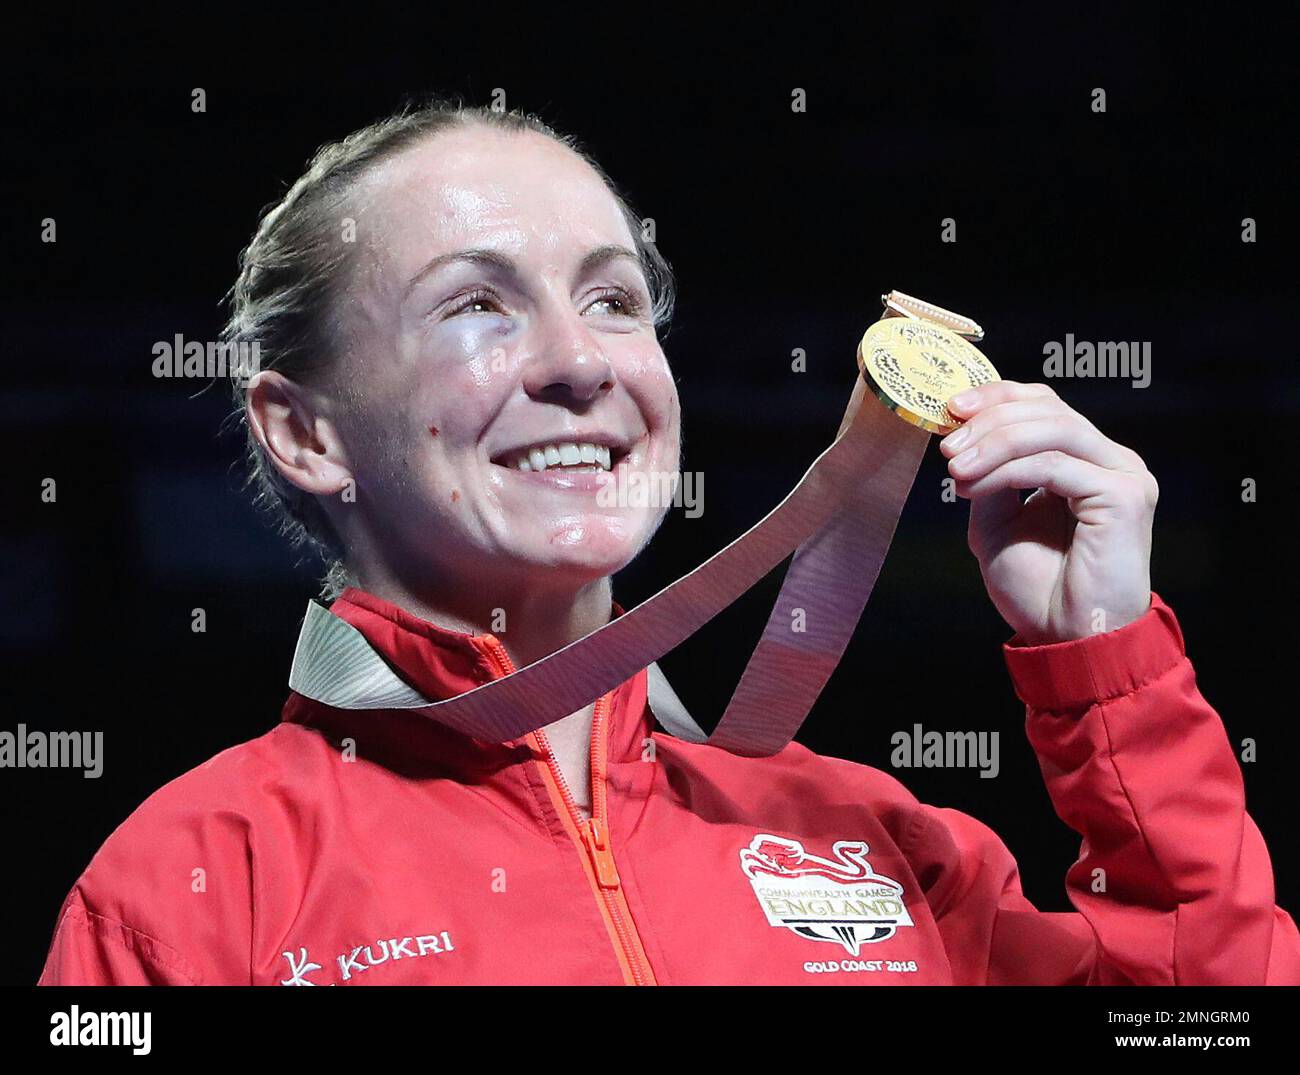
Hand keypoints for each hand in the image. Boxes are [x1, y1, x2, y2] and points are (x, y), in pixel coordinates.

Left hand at [938, 380, 1156, 643]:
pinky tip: (974, 488)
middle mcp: (1111, 460)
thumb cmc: (1038, 589)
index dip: (998, 397)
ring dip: (993, 444)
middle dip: (989, 421)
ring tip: (955, 469)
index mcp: (1085, 460)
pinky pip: (1054, 465)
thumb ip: (989, 477)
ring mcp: (1123, 475)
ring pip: (1052, 430)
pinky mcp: (1124, 496)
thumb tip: (964, 441)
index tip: (952, 407)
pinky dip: (1006, 471)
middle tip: (947, 447)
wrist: (1066, 639)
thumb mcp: (997, 522)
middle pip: (1048, 409)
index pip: (1044, 405)